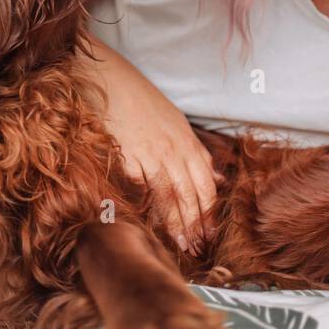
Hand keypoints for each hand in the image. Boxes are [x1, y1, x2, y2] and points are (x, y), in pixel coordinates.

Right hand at [105, 93, 218, 253]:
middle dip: (195, 224)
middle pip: (189, 194)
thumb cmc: (142, 101)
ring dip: (174, 223)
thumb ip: (197, 153)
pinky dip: (144, 206)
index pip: (205, 184)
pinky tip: (147, 224)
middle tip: (197, 249)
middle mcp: (172, 150)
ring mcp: (149, 153)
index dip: (209, 212)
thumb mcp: (177, 123)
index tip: (210, 234)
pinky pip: (138, 186)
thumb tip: (218, 179)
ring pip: (167, 195)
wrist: (109, 79)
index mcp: (186, 142)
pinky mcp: (125, 156)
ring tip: (180, 245)